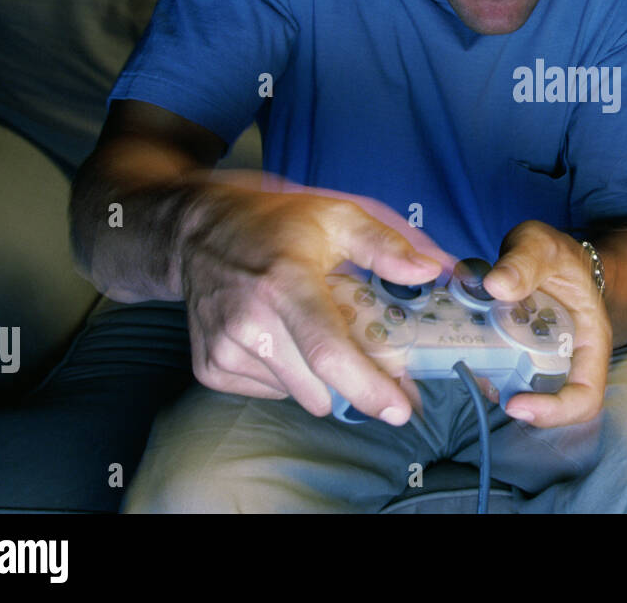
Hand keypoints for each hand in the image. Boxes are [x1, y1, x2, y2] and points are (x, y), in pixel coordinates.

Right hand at [171, 170, 448, 423]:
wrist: (196, 233)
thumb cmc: (274, 224)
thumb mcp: (335, 217)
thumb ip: (385, 245)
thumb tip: (430, 271)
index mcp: (285, 283)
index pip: (328, 351)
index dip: (367, 387)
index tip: (400, 409)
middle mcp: (249, 321)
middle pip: (319, 386)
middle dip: (356, 383)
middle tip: (372, 358)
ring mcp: (225, 348)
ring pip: (299, 394)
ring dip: (319, 376)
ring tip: (314, 332)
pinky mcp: (210, 368)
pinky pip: (271, 392)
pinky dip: (288, 375)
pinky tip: (282, 337)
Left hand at [479, 220, 611, 427]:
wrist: (551, 257)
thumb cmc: (557, 255)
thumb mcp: (542, 247)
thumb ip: (524, 262)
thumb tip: (497, 286)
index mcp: (589, 341)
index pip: (585, 397)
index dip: (554, 411)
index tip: (515, 403)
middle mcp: (568, 360)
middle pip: (548, 402)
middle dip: (513, 397)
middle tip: (480, 378)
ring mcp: (541, 361)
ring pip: (521, 391)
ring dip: (492, 384)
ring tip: (468, 361)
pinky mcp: (517, 356)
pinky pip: (502, 374)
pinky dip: (482, 367)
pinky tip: (464, 346)